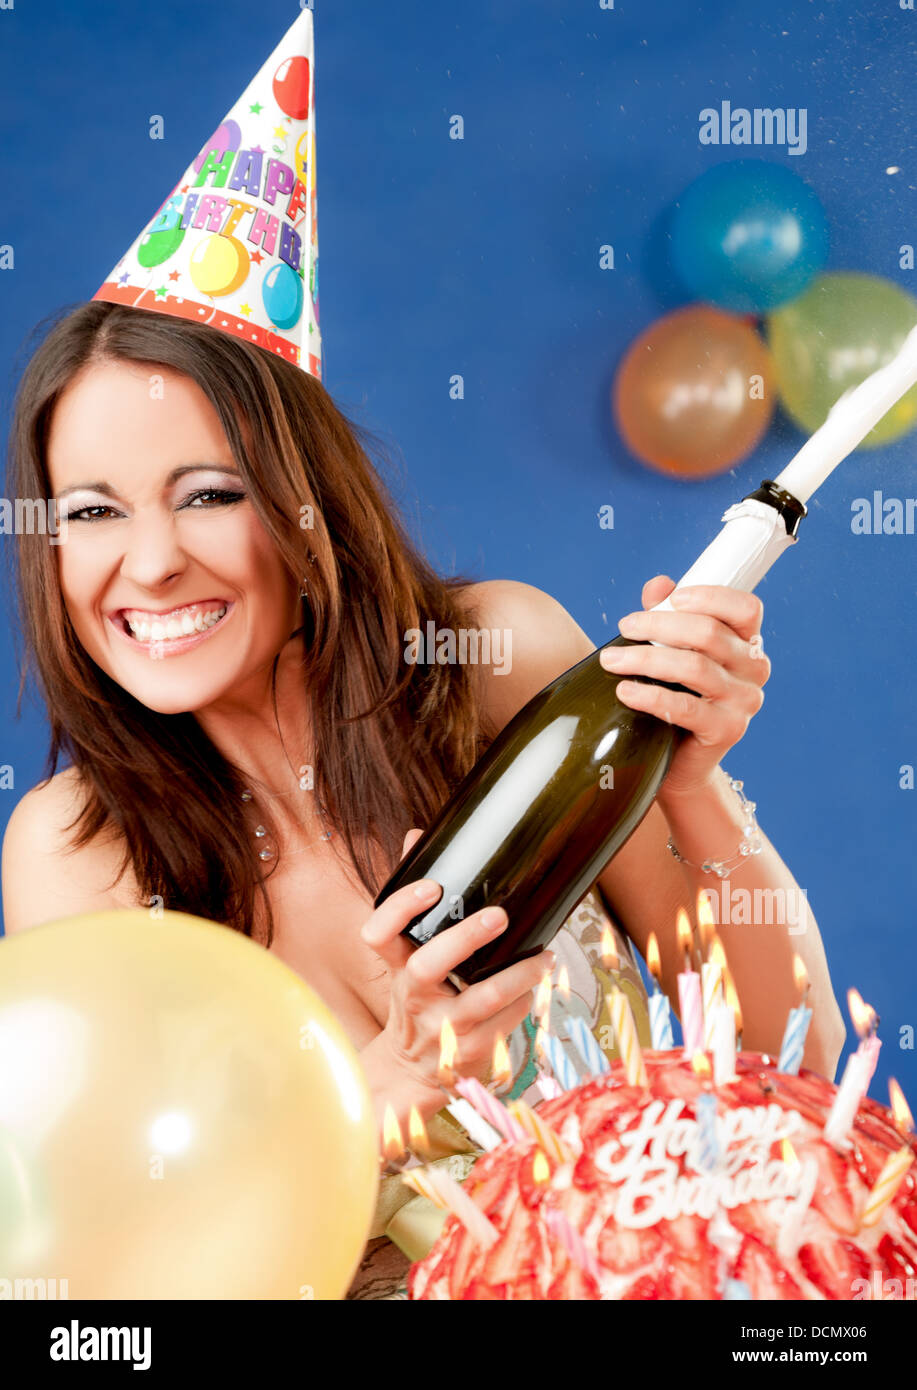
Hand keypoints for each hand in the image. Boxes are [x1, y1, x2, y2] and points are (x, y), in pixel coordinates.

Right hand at [360, 830, 553, 1112]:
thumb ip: (412, 903)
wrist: (409, 1073)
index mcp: (395, 968)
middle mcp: (413, 998)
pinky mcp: (469, 1054)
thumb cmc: (416, 999)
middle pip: (430, 964)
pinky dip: (524, 1002)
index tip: (432, 887)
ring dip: (519, 974)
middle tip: (500, 915)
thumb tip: (417, 836)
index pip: (379, 933)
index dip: (401, 908)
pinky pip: (505, 1024)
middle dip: (466, 937)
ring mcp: (441, 1030)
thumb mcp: (404, 956)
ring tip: (545, 956)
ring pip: (482, 1000)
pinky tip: (535, 986)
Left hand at [598, 575, 770, 799]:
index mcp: (747, 643)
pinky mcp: (727, 731)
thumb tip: (657, 585)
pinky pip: (686, 708)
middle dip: (659, 626)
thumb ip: (667, 615)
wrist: (678, 760)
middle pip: (710, 634)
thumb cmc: (675, 696)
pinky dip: (650, 695)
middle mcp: (754, 670)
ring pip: (694, 668)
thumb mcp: (670, 652)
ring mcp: (744, 702)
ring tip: (611, 660)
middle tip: (624, 628)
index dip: (711, 597)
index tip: (671, 599)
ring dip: (645, 660)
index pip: (745, 608)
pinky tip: (624, 691)